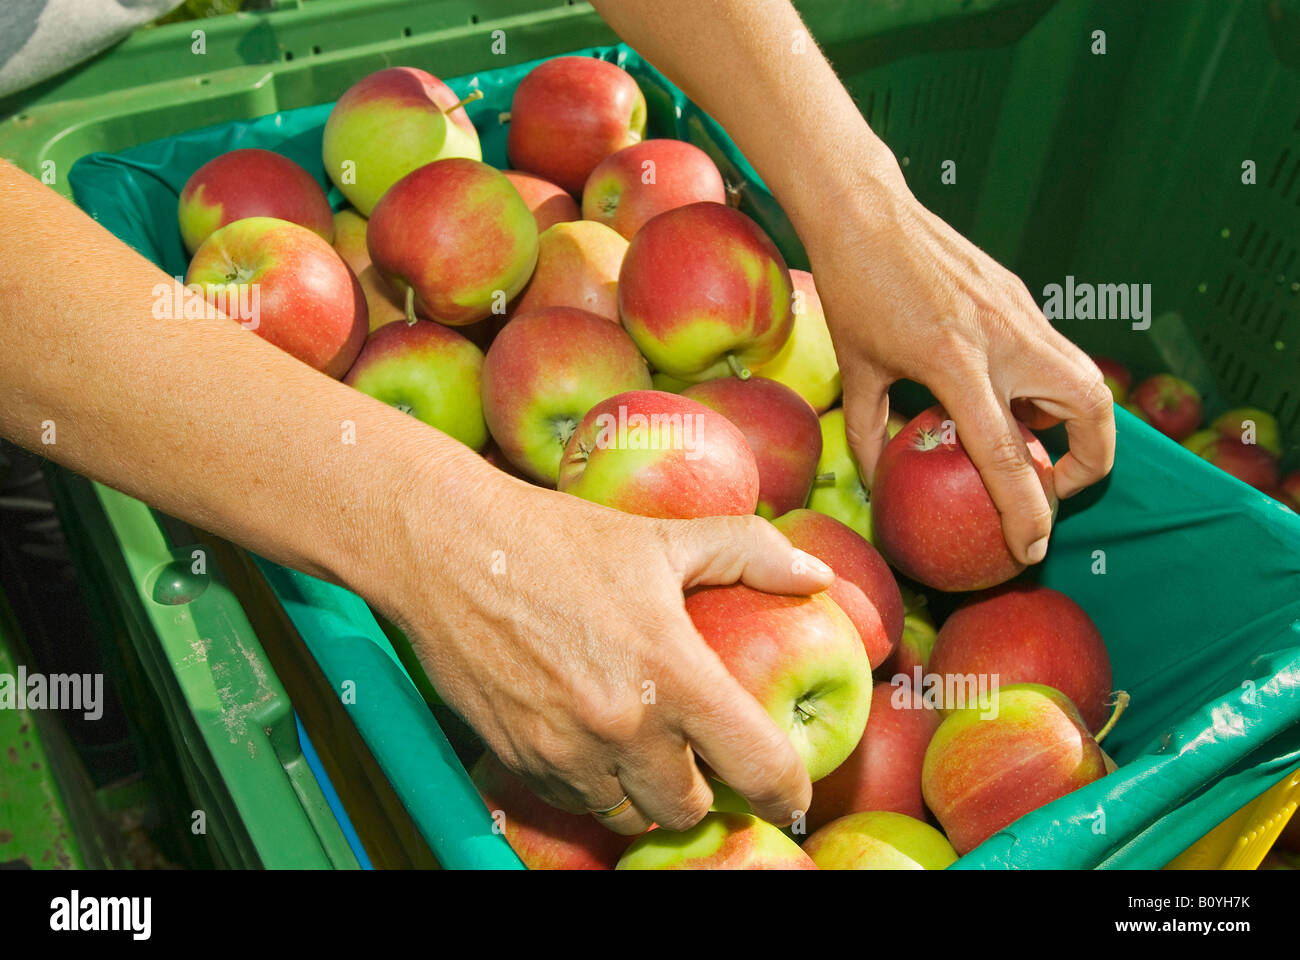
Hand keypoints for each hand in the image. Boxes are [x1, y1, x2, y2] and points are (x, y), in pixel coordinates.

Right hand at [371, 461, 834, 834]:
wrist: (447, 549)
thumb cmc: (559, 538)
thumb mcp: (663, 536)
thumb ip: (750, 553)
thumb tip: (817, 576)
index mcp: (673, 674)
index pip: (757, 765)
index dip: (787, 791)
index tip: (790, 794)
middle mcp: (623, 728)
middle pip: (690, 808)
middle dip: (706, 789)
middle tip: (703, 757)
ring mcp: (567, 752)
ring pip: (630, 816)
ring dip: (648, 795)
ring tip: (648, 752)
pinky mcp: (520, 760)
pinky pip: (574, 800)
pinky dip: (594, 784)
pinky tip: (592, 739)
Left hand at [809, 192, 1114, 564]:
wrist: (865, 208)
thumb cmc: (852, 287)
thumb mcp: (858, 368)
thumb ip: (870, 430)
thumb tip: (877, 483)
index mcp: (956, 363)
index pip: (1009, 456)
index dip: (1027, 513)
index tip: (1030, 550)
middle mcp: (1003, 338)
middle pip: (1091, 410)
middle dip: (1090, 462)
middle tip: (1052, 487)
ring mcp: (1019, 312)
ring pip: (1084, 377)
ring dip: (1074, 421)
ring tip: (1029, 442)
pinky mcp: (1020, 296)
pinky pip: (1053, 352)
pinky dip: (1045, 385)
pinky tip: (1004, 395)